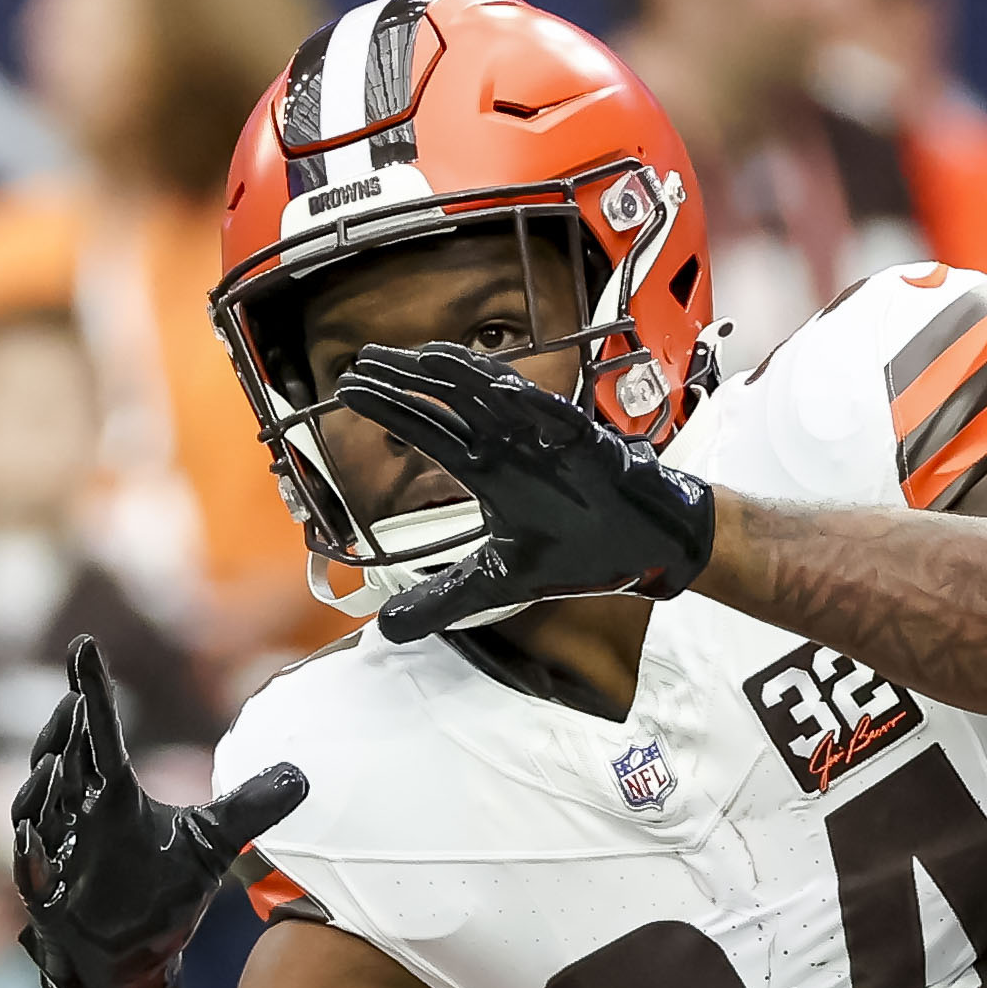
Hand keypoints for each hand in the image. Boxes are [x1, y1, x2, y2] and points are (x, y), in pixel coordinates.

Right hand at [11, 635, 305, 987]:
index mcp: (112, 795)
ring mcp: (57, 853)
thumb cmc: (159, 894)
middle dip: (61, 729)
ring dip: (41, 784)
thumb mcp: (211, 845)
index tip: (84, 645)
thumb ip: (249, 808)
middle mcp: (78, 815)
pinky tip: (34, 837)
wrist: (134, 960)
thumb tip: (302, 776)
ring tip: (57, 762)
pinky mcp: (45, 896)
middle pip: (59, 758)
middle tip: (74, 700)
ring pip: (34, 807)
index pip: (100, 733)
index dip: (90, 689)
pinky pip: (28, 869)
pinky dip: (29, 853)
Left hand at [329, 343, 717, 641]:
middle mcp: (508, 445)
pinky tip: (502, 391)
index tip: (346, 389)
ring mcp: (545, 440)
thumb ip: (442, 601)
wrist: (640, 548)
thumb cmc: (573, 552)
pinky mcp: (586, 446)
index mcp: (486, 470)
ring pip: (497, 396)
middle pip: (449, 402)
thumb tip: (387, 630)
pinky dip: (531, 406)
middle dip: (408, 379)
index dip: (388, 409)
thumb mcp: (495, 583)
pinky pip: (557, 420)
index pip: (427, 432)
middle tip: (363, 359)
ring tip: (423, 357)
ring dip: (462, 375)